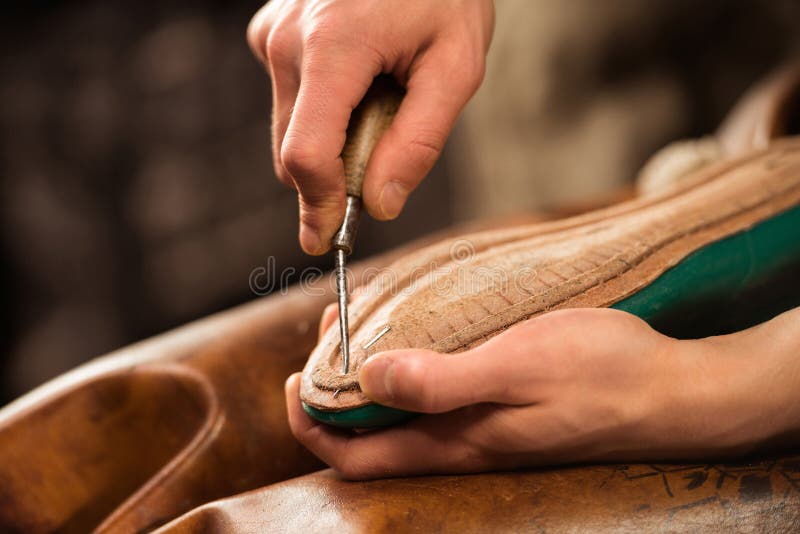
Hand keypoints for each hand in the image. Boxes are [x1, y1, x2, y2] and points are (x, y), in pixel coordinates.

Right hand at [248, 0, 493, 254]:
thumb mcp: (456, 65)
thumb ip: (418, 141)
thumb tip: (378, 206)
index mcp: (333, 48)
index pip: (305, 155)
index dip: (316, 206)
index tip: (327, 240)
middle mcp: (288, 42)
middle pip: (294, 151)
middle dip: (336, 173)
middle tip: (387, 145)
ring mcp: (272, 34)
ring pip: (291, 130)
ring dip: (332, 140)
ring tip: (380, 96)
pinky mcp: (270, 33)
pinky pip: (290, 100)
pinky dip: (323, 111)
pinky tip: (359, 77)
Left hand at [286, 306, 799, 479]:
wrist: (670, 392)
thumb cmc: (602, 373)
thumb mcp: (520, 366)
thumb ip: (444, 381)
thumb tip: (367, 379)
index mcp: (455, 443)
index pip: (356, 456)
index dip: (313, 424)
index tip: (298, 377)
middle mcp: (459, 445)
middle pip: (370, 437)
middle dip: (333, 395)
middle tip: (327, 336)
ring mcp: (480, 430)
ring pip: (399, 419)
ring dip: (368, 381)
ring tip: (360, 328)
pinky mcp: (499, 411)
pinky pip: (433, 402)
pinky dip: (408, 372)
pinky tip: (417, 336)